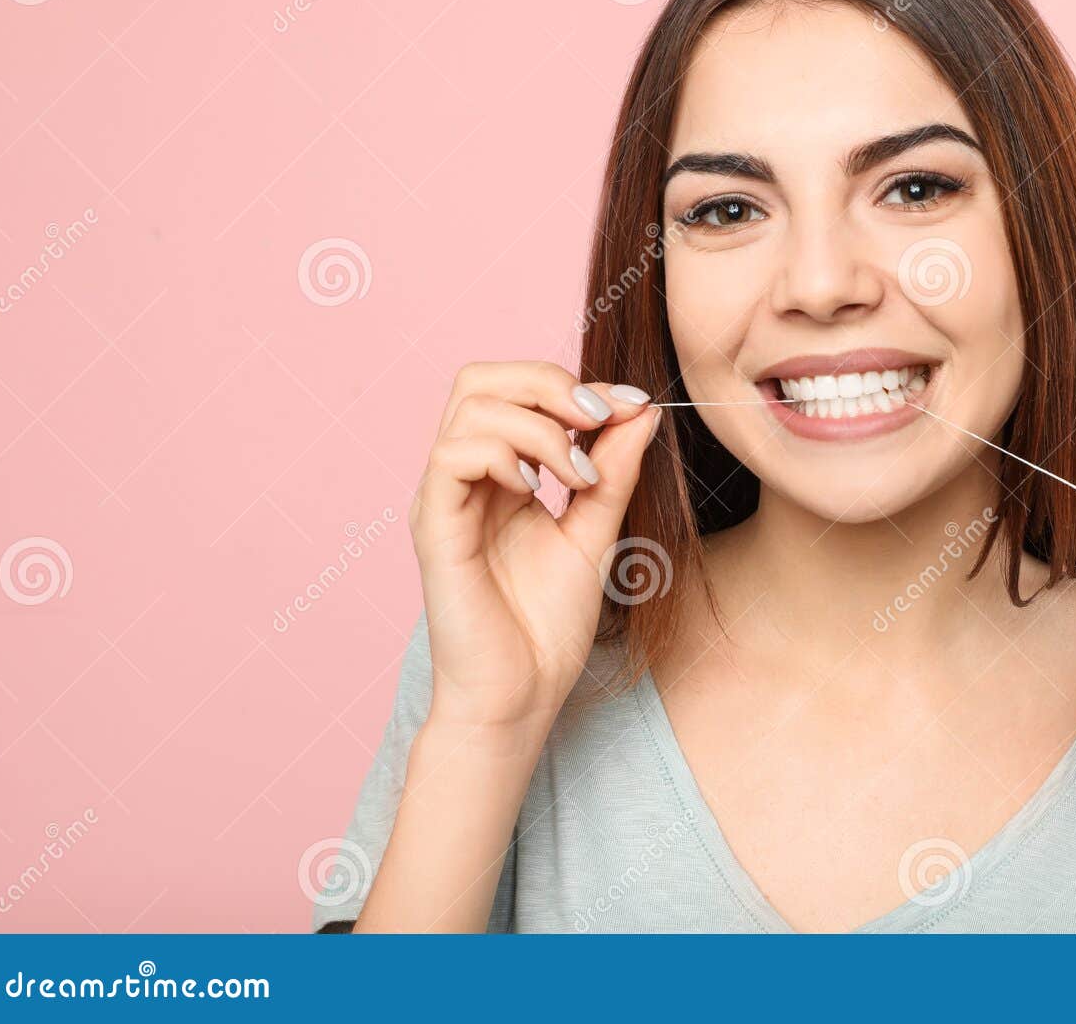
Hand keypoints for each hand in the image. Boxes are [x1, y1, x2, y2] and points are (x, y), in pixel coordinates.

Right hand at [409, 362, 659, 736]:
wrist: (522, 696)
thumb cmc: (547, 626)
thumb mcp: (596, 532)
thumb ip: (613, 471)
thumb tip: (641, 409)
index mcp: (498, 476)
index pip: (519, 392)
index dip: (577, 385)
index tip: (634, 404)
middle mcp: (464, 478)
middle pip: (481, 379)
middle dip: (548, 383)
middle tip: (600, 418)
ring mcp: (444, 499)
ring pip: (471, 407)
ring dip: (539, 425)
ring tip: (577, 474)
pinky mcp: (434, 527)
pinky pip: (452, 456)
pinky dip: (504, 455)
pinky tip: (539, 492)